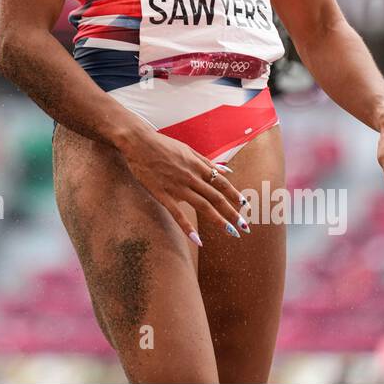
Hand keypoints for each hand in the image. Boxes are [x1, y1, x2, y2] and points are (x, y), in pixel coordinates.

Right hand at [116, 128, 249, 245]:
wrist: (138, 143)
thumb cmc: (163, 145)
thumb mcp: (188, 149)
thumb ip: (208, 162)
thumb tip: (228, 169)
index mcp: (198, 166)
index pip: (222, 183)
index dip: (235, 196)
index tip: (245, 207)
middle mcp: (191, 177)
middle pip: (216, 197)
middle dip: (233, 213)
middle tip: (245, 227)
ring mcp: (177, 187)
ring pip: (203, 206)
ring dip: (219, 220)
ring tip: (232, 233)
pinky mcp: (162, 194)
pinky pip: (178, 214)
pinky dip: (188, 227)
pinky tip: (198, 240)